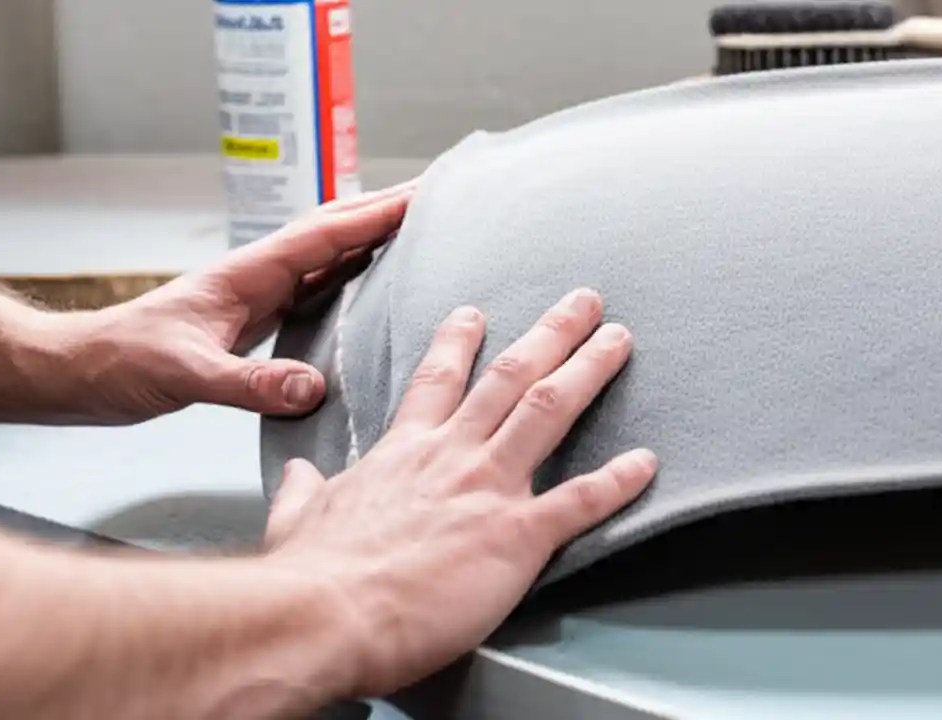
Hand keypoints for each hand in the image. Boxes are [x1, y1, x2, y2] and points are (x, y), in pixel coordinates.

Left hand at [66, 182, 413, 422]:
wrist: (82, 372)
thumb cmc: (124, 364)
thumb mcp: (186, 375)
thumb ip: (249, 382)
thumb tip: (313, 388)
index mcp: (249, 273)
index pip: (324, 235)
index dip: (375, 215)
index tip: (422, 197)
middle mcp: (258, 275)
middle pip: (331, 230)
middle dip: (381, 209)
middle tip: (432, 195)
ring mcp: (257, 294)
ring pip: (326, 254)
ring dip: (369, 237)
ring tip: (414, 228)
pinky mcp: (254, 318)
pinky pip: (315, 288)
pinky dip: (350, 275)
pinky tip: (369, 284)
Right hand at [260, 288, 657, 696]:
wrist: (325, 614)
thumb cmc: (311, 575)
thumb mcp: (296, 519)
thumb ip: (303, 491)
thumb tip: (295, 474)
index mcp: (405, 453)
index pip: (437, 381)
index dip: (460, 342)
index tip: (476, 313)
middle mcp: (452, 456)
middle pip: (510, 376)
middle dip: (551, 333)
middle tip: (583, 302)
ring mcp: (488, 489)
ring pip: (549, 410)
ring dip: (589, 371)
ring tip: (618, 340)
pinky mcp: (517, 536)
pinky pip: (580, 501)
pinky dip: (617, 481)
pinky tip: (646, 463)